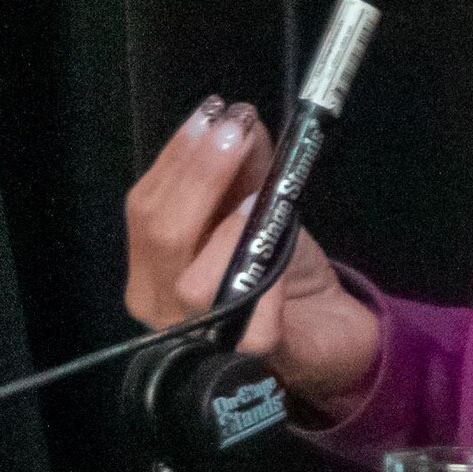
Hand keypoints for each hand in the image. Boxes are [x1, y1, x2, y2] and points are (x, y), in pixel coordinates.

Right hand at [120, 97, 382, 411]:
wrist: (328, 327)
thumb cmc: (279, 269)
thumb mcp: (258, 210)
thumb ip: (244, 169)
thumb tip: (240, 120)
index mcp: (152, 270)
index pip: (144, 210)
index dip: (176, 158)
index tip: (211, 113)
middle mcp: (161, 309)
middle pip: (162, 237)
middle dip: (199, 176)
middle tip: (235, 130)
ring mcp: (200, 340)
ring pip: (193, 282)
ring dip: (228, 226)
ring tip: (255, 191)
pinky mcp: (249, 358)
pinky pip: (251, 316)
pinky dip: (264, 275)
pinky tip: (273, 243)